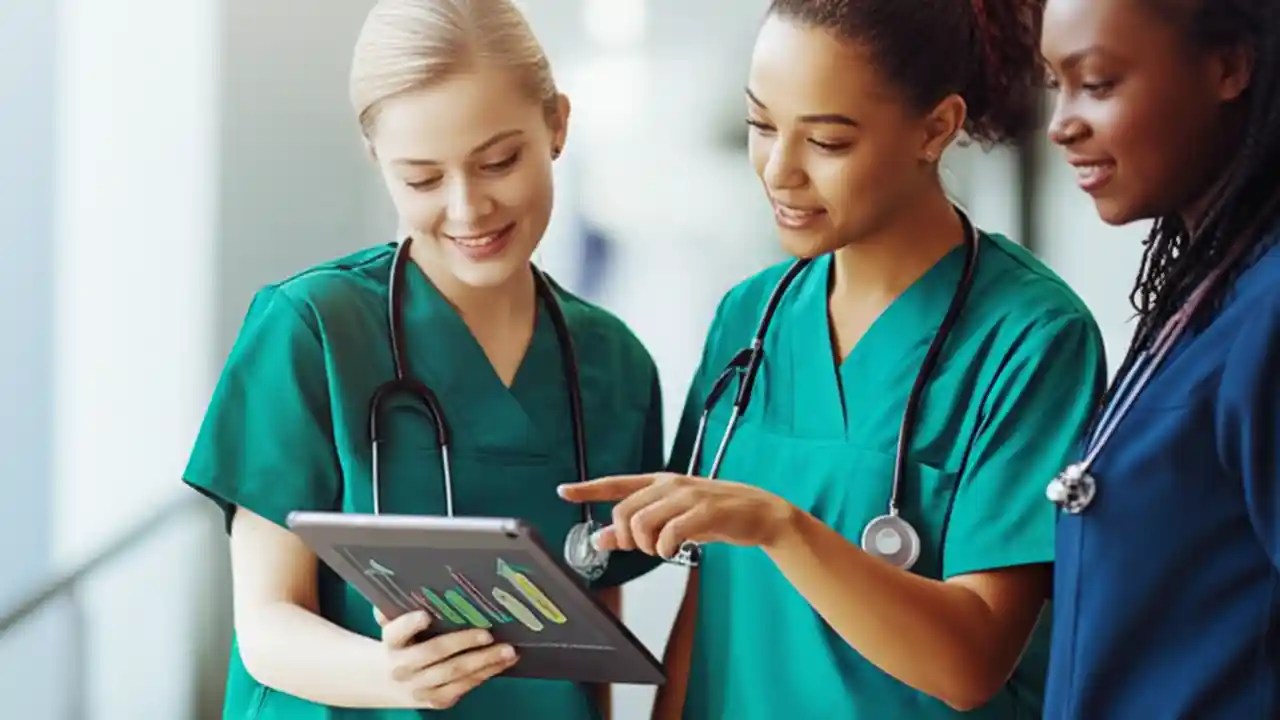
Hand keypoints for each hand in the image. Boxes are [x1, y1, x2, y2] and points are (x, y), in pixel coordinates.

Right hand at [374, 608, 516, 709]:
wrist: (386, 682)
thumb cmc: (400, 642)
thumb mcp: (394, 624)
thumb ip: (400, 606)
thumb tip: (416, 579)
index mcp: (391, 642)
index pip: (396, 632)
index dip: (409, 625)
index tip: (424, 615)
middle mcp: (403, 667)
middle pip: (433, 653)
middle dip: (462, 643)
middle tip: (487, 634)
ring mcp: (420, 687)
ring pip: (454, 673)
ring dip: (484, 661)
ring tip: (508, 650)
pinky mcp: (436, 699)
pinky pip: (464, 686)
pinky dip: (487, 673)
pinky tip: (504, 662)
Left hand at [557, 473, 795, 557]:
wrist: (761, 513)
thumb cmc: (716, 515)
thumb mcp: (675, 519)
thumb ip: (638, 529)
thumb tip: (602, 540)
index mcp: (660, 482)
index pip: (616, 484)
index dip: (588, 489)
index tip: (563, 491)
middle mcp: (670, 484)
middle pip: (624, 511)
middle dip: (626, 536)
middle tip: (644, 547)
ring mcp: (687, 496)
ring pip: (642, 523)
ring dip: (647, 545)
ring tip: (663, 549)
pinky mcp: (703, 512)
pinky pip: (669, 533)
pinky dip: (666, 547)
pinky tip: (675, 550)